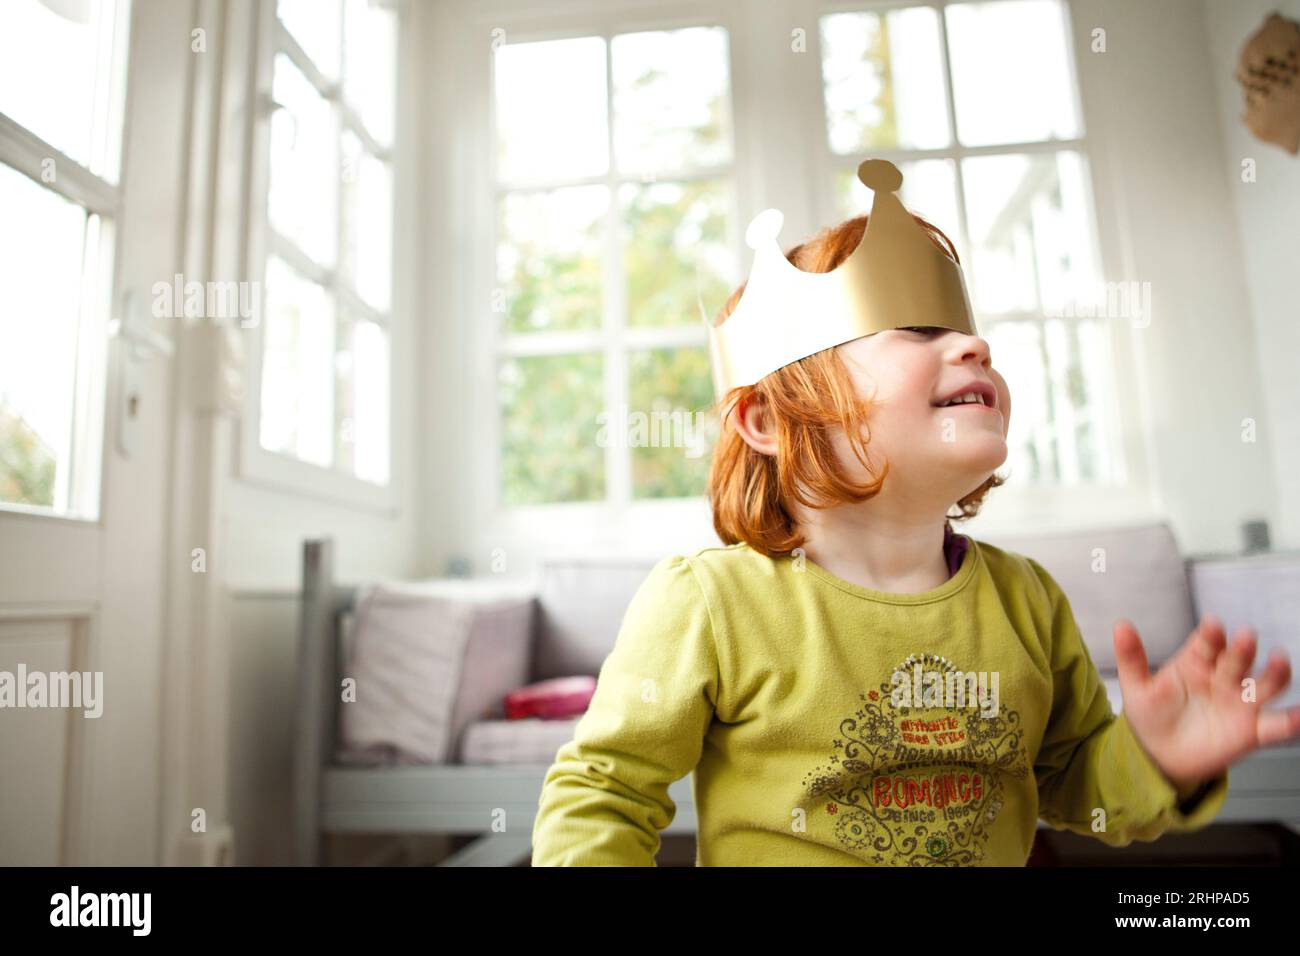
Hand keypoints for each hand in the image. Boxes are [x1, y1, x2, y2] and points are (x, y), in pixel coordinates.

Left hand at [1112, 612, 1299, 790]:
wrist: (1160, 755)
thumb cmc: (1151, 716)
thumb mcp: (1138, 687)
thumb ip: (1132, 657)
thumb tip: (1121, 626)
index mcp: (1196, 663)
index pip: (1207, 643)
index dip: (1211, 634)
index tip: (1212, 626)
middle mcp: (1223, 678)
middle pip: (1238, 659)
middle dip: (1242, 649)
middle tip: (1244, 637)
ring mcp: (1240, 703)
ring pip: (1264, 685)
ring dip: (1275, 673)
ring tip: (1279, 662)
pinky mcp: (1253, 731)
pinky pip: (1276, 726)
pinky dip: (1291, 722)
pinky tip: (1299, 716)